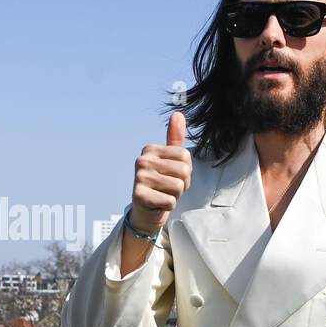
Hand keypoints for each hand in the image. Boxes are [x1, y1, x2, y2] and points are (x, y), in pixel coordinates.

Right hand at [132, 111, 192, 232]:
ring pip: (178, 187)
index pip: (185, 156)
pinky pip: (170, 201)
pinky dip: (168, 206)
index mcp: (150, 149)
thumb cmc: (161, 184)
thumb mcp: (169, 160)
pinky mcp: (138, 196)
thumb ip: (174, 138)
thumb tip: (177, 113)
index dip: (186, 171)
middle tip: (169, 189)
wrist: (146, 212)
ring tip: (163, 195)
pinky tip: (158, 204)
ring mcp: (139, 178)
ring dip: (175, 196)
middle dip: (182, 184)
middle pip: (184, 171)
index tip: (173, 176)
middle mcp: (142, 161)